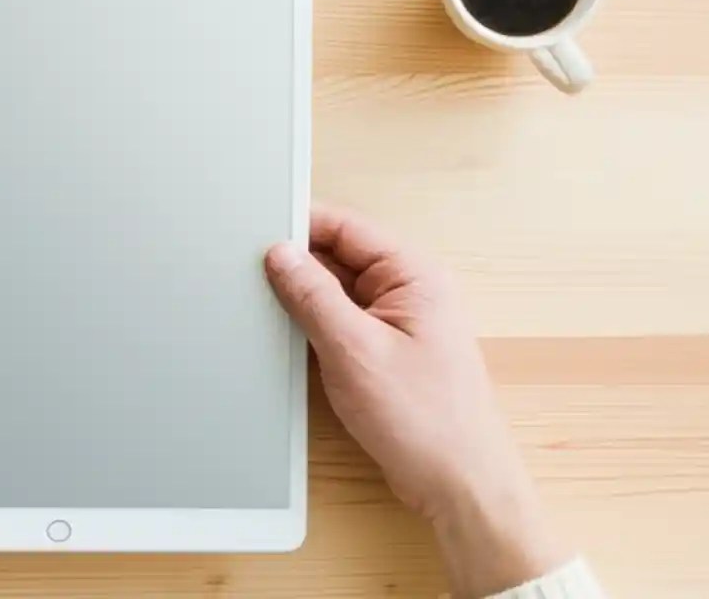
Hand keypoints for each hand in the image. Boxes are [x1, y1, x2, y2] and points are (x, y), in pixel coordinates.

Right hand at [265, 205, 567, 597]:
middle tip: (251, 276)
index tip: (255, 231)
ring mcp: (399, 322)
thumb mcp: (353, 349)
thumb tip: (280, 254)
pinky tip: (291, 340)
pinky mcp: (387, 351)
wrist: (457, 484)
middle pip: (339, 256)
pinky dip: (315, 328)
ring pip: (337, 292)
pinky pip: (342, 323)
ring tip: (270, 311)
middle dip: (297, 266)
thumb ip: (312, 295)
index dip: (299, 224)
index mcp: (414, 275)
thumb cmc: (423, 421)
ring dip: (305, 300)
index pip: (346, 226)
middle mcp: (410, 291)